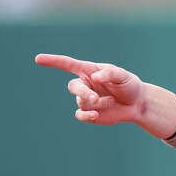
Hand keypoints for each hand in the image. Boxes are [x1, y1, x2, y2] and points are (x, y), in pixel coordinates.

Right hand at [35, 53, 175, 136]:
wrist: (137, 104)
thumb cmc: (128, 85)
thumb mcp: (122, 75)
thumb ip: (109, 73)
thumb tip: (95, 77)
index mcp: (89, 70)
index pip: (67, 64)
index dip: (53, 61)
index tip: (38, 59)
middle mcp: (85, 84)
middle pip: (73, 87)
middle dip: (83, 92)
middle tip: (95, 98)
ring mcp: (85, 99)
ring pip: (81, 102)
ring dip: (94, 103)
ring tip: (109, 102)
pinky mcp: (90, 113)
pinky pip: (81, 115)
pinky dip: (86, 115)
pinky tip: (95, 115)